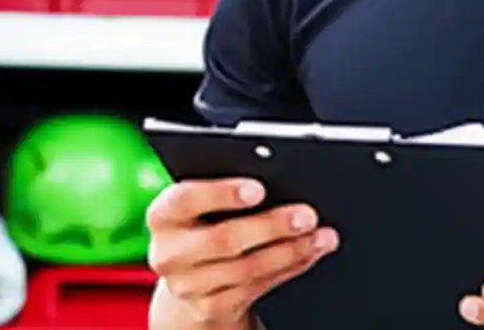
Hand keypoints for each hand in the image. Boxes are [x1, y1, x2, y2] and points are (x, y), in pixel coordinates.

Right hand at [146, 178, 339, 328]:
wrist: (190, 276)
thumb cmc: (204, 223)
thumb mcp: (204, 203)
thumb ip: (228, 188)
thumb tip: (279, 176)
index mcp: (163, 215)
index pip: (185, 200)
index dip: (222, 193)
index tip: (259, 188)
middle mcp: (169, 253)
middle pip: (223, 239)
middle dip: (271, 226)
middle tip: (306, 215)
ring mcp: (189, 285)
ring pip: (247, 268)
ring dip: (291, 251)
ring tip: (320, 236)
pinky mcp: (211, 307)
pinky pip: (258, 288)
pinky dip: (290, 267)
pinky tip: (309, 253)